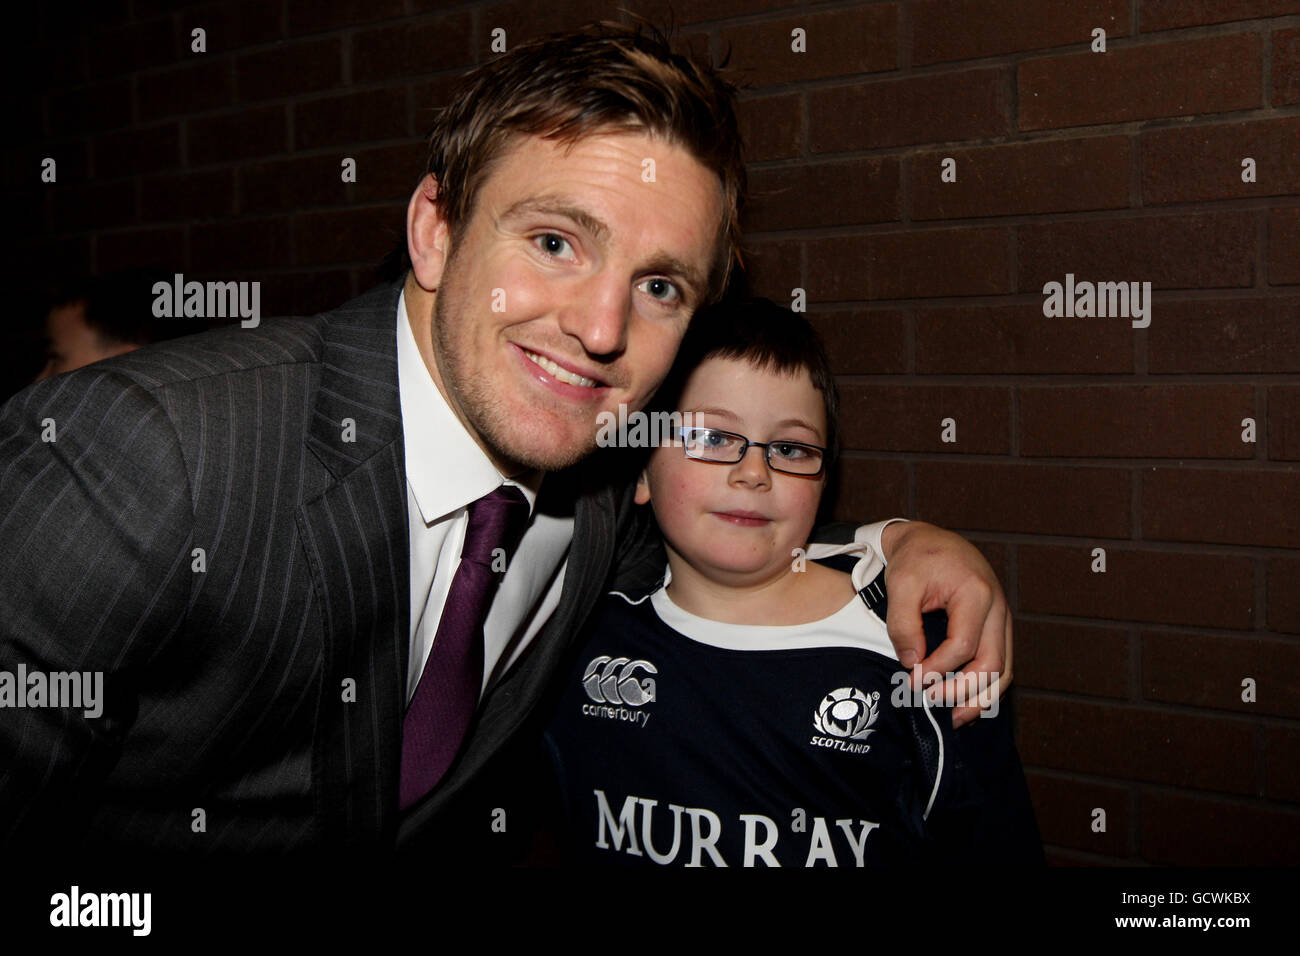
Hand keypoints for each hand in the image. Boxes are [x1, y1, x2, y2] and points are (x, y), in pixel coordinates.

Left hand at [880, 521, 1011, 727]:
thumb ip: (904, 624)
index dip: (938, 669)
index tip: (912, 680)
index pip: (964, 645)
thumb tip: (912, 664)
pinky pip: (1001, 661)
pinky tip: (965, 700)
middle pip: (993, 663)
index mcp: (977, 593)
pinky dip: (986, 685)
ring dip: (982, 698)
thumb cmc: (916, 560)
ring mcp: (1003, 617)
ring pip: (1005, 668)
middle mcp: (998, 607)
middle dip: (964, 691)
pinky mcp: (998, 625)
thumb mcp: (901, 585)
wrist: (930, 541)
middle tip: (934, 703)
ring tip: (956, 718)